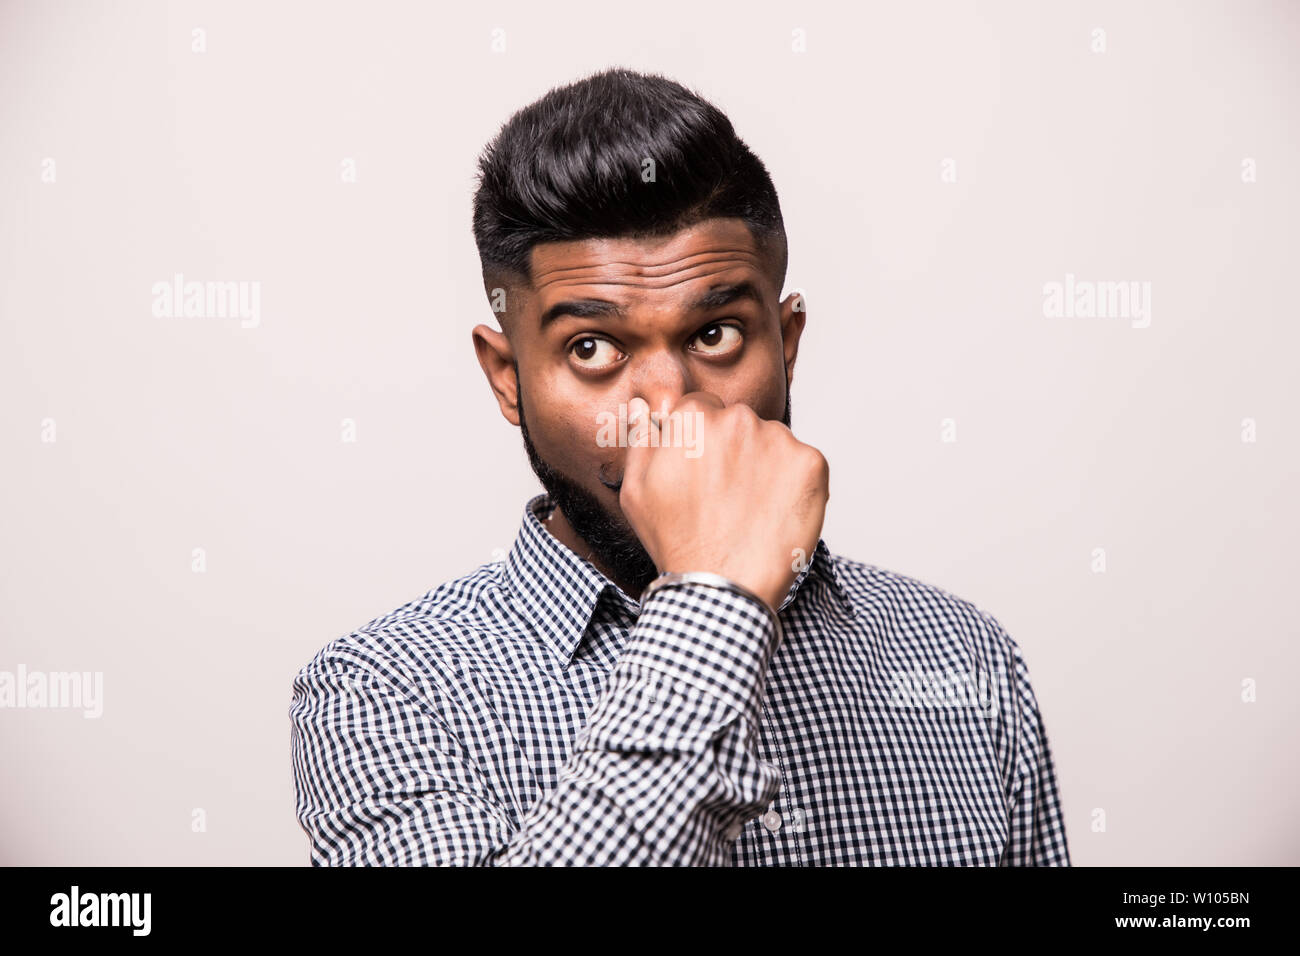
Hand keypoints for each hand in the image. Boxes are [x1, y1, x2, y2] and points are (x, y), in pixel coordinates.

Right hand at [619, 393, 829, 613]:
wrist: (723, 588)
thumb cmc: (677, 541)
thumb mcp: (637, 490)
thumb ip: (642, 439)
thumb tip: (646, 407)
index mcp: (695, 417)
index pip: (703, 409)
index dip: (702, 443)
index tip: (704, 473)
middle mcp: (738, 419)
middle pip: (739, 423)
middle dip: (734, 451)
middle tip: (726, 497)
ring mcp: (779, 440)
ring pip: (772, 442)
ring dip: (765, 466)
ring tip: (750, 509)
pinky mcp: (811, 464)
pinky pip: (803, 464)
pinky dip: (794, 486)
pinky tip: (774, 513)